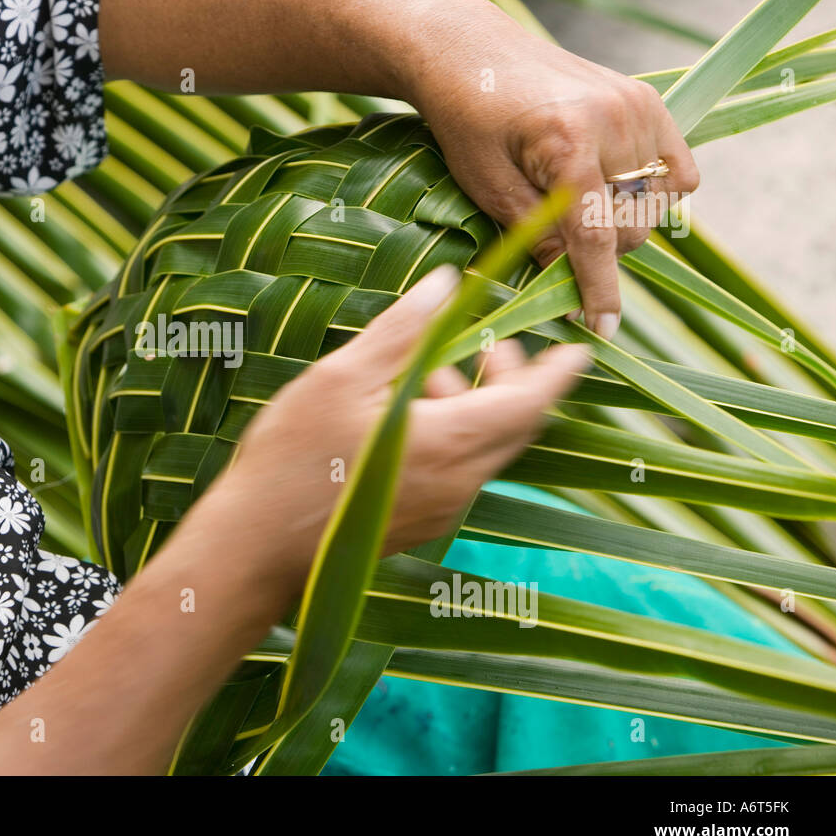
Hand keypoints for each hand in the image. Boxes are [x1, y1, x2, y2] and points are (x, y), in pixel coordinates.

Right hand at [200, 265, 589, 591]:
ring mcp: (441, 509)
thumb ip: (402, 332)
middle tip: (487, 343)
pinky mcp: (419, 524)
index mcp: (449, 443)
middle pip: (512, 425)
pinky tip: (401, 418)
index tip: (579, 348)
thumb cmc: (292, 461)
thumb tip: (447, 286)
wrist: (256, 549)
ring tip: (422, 375)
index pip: (530, 403)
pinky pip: (459, 471)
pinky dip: (452, 435)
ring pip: (484, 448)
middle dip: (512, 380)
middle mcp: (459, 482)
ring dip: (473, 405)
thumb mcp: (341, 379)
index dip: (557, 373)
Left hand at [401, 0, 699, 337]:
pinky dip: (654, 192)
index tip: (601, 329)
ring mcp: (639, 107)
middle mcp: (615, 121)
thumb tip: (570, 278)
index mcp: (568, 142)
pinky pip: (678, 172)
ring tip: (574, 199)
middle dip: (598, 249)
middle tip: (555, 236)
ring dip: (623, 219)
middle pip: (631, 227)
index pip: (598, 237)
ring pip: (657, 206)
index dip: (599, 290)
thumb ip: (534, 233)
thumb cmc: (466, 121)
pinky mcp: (648, 100)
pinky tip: (614, 186)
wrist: (471, 53)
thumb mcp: (485, 186)